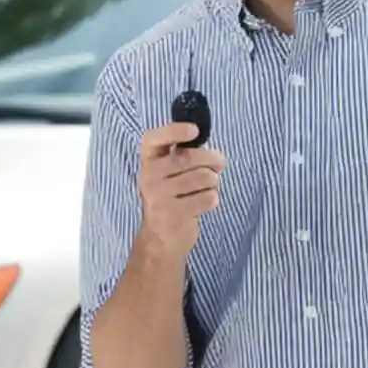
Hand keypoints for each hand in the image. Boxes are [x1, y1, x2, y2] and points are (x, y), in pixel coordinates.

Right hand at [136, 123, 225, 256]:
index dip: (174, 131)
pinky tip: (202, 204)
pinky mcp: (174, 214)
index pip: (154, 139)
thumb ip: (184, 155)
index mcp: (148, 160)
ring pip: (204, 177)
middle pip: (190, 157)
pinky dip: (212, 199)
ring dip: (213, 182)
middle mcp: (149, 176)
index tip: (194, 130)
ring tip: (206, 188)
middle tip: (219, 164)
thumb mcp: (169, 173)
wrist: (159, 237)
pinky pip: (208, 198)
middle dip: (213, 159)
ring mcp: (160, 196)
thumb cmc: (170, 196)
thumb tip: (210, 150)